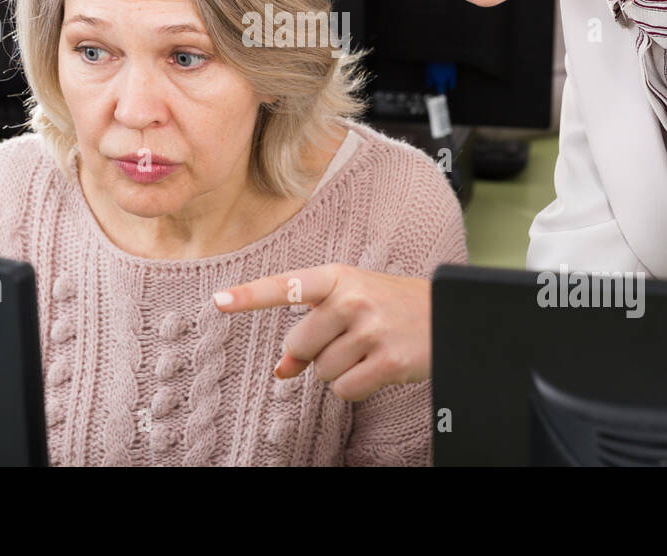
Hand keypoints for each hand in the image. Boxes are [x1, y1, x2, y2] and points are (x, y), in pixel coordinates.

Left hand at [213, 265, 430, 401]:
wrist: (449, 315)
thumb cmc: (390, 307)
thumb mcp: (351, 304)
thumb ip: (313, 327)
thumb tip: (281, 370)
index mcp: (339, 277)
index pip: (287, 285)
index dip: (250, 296)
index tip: (218, 302)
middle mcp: (352, 299)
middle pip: (298, 345)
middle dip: (314, 353)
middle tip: (347, 340)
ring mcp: (370, 330)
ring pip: (321, 371)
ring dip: (340, 369)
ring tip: (369, 350)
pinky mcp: (387, 362)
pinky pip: (345, 390)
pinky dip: (356, 386)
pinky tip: (377, 368)